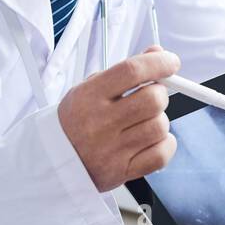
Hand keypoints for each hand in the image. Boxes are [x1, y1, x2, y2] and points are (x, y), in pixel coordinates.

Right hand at [58, 44, 180, 191]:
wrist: (53, 159)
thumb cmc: (76, 120)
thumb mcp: (90, 88)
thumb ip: (124, 71)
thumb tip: (157, 54)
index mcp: (89, 96)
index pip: (132, 71)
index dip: (158, 63)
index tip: (171, 62)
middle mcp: (100, 122)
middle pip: (152, 100)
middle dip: (160, 94)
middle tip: (152, 96)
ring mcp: (111, 149)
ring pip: (159, 127)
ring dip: (159, 121)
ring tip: (145, 122)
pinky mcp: (121, 171)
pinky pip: (160, 154)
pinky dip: (164, 145)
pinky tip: (151, 140)